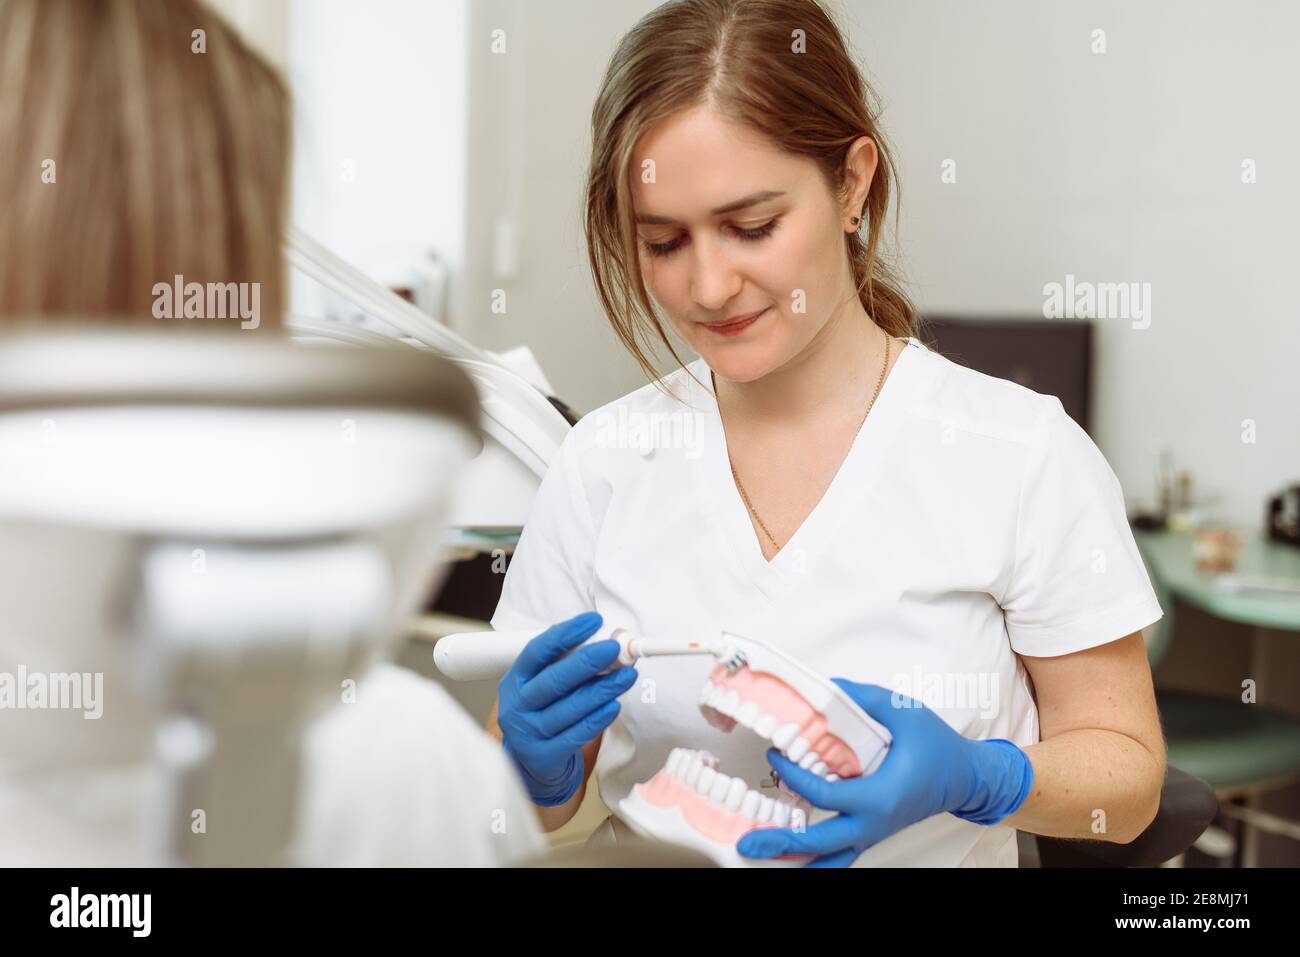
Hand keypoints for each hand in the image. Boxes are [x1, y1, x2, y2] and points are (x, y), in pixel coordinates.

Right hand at [496, 612, 637, 806]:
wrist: (530, 763)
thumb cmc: (543, 712)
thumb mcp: (541, 685)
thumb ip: (564, 665)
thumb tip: (602, 640)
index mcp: (515, 679)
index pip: (538, 651)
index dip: (565, 634)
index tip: (593, 621)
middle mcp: (517, 705)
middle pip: (554, 680)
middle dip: (587, 662)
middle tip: (614, 649)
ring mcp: (528, 733)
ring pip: (569, 708)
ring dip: (602, 689)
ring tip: (627, 675)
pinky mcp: (544, 756)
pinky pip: (577, 735)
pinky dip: (598, 719)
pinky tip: (614, 705)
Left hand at [736, 679, 1033, 866]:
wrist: (966, 777)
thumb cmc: (939, 747)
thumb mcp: (905, 711)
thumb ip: (864, 697)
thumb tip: (825, 687)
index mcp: (880, 797)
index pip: (824, 796)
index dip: (793, 776)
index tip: (774, 754)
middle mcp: (874, 823)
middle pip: (821, 844)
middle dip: (782, 844)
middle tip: (747, 842)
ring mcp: (873, 833)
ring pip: (831, 860)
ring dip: (797, 861)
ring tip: (762, 857)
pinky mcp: (872, 833)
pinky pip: (841, 854)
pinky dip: (816, 858)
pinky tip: (791, 856)